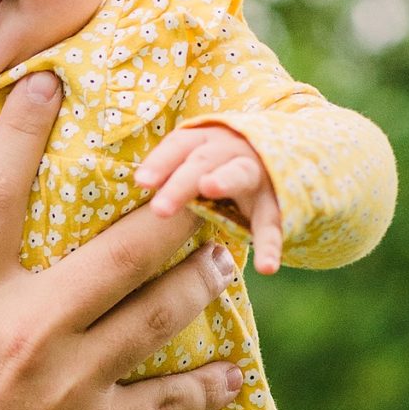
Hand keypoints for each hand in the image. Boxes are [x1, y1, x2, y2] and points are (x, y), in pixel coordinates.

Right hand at [0, 73, 242, 409]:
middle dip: (165, 208)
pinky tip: (234, 371)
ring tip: (221, 257)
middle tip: (192, 180)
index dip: (24, 130)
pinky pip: (170, 402)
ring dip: (197, 279)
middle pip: (119, 248)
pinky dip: (208, 387)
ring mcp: (71, 385)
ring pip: (158, 312)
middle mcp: (25, 332)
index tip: (51, 82)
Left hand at [134, 123, 282, 273]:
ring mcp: (254, 173)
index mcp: (204, 141)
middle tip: (160, 209)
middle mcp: (229, 151)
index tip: (141, 182)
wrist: (279, 154)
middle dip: (181, 183)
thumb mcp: (196, 162)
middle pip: (202, 162)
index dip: (160, 162)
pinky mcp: (273, 202)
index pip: (179, 146)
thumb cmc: (219, 163)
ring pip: (238, 175)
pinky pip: (271, 224)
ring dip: (224, 180)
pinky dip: (270, 245)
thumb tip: (129, 197)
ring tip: (211, 187)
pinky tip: (267, 268)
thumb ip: (169, 175)